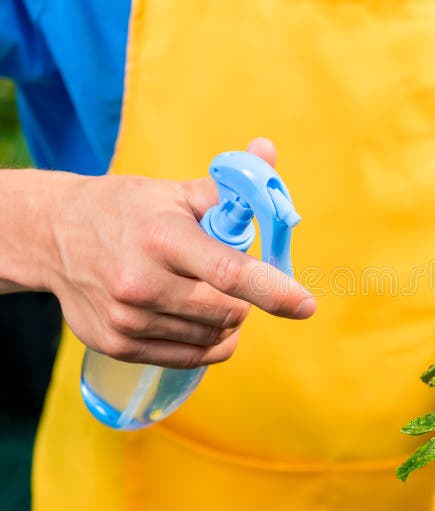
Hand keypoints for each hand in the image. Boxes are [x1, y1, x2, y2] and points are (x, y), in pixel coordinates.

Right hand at [46, 138, 315, 367]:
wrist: (53, 236)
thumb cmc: (128, 210)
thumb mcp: (174, 192)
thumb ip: (228, 186)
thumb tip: (267, 152)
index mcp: (161, 237)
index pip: (227, 272)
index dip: (273, 290)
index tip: (304, 304)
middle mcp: (141, 283)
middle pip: (228, 312)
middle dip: (246, 299)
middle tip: (228, 278)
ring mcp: (127, 319)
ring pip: (213, 338)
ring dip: (226, 320)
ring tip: (203, 291)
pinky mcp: (119, 345)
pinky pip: (191, 358)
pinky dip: (209, 342)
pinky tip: (197, 318)